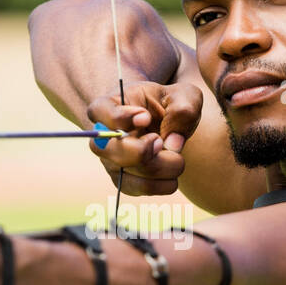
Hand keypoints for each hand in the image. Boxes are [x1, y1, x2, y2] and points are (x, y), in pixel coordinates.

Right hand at [87, 81, 203, 195]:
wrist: (164, 123)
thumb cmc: (168, 104)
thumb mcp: (183, 96)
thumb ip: (182, 109)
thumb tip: (173, 143)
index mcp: (107, 106)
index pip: (102, 113)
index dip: (124, 118)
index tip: (146, 117)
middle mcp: (102, 137)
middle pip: (112, 151)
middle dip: (143, 150)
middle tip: (160, 140)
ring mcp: (111, 162)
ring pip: (131, 172)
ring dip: (163, 166)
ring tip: (175, 153)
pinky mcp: (124, 181)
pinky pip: (142, 188)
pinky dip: (165, 182)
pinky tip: (172, 169)